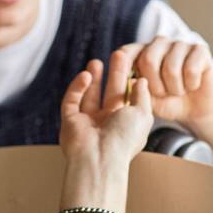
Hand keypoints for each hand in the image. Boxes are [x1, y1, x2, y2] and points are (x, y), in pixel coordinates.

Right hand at [59, 49, 153, 166]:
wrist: (100, 158)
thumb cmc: (124, 139)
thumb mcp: (143, 114)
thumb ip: (142, 96)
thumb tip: (142, 81)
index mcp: (124, 123)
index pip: (126, 98)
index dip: (128, 80)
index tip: (132, 62)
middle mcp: (106, 123)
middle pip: (109, 93)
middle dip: (113, 74)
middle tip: (117, 54)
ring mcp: (87, 122)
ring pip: (89, 95)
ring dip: (93, 78)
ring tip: (97, 61)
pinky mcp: (70, 121)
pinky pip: (72, 100)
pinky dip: (78, 87)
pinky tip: (86, 75)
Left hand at [116, 37, 212, 125]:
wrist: (196, 110)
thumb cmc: (168, 103)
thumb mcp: (147, 102)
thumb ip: (136, 91)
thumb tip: (134, 80)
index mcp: (141, 52)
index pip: (125, 52)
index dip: (123, 68)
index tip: (127, 88)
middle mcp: (159, 43)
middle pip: (148, 60)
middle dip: (156, 86)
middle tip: (164, 94)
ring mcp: (180, 44)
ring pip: (171, 68)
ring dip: (175, 89)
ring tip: (179, 91)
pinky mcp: (200, 49)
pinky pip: (191, 69)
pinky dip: (191, 85)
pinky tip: (192, 85)